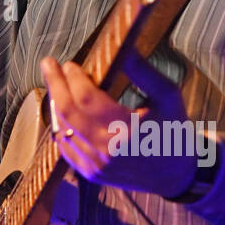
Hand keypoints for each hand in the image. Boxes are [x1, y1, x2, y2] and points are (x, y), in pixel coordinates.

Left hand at [40, 50, 198, 197]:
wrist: (175, 175)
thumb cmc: (173, 131)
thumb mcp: (168, 97)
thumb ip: (145, 73)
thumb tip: (124, 49)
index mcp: (127, 130)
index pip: (87, 99)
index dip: (75, 78)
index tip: (70, 63)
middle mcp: (108, 150)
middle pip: (68, 112)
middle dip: (55, 85)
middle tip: (49, 65)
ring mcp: (96, 165)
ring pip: (63, 129)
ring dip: (56, 104)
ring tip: (56, 85)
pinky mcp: (91, 174)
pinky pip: (65, 147)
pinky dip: (60, 127)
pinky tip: (61, 112)